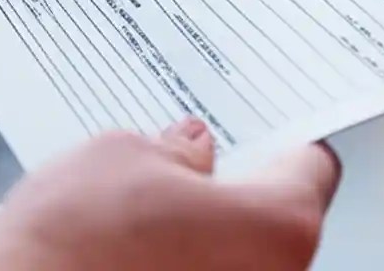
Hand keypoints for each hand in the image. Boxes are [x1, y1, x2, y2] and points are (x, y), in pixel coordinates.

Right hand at [0, 120, 341, 270]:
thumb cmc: (71, 247)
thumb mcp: (124, 156)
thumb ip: (173, 149)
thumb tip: (187, 150)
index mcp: (278, 226)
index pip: (312, 167)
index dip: (282, 138)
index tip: (264, 127)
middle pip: (277, 217)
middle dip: (234, 185)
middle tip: (192, 156)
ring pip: (239, 255)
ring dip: (204, 230)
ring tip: (147, 204)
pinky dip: (180, 263)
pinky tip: (133, 247)